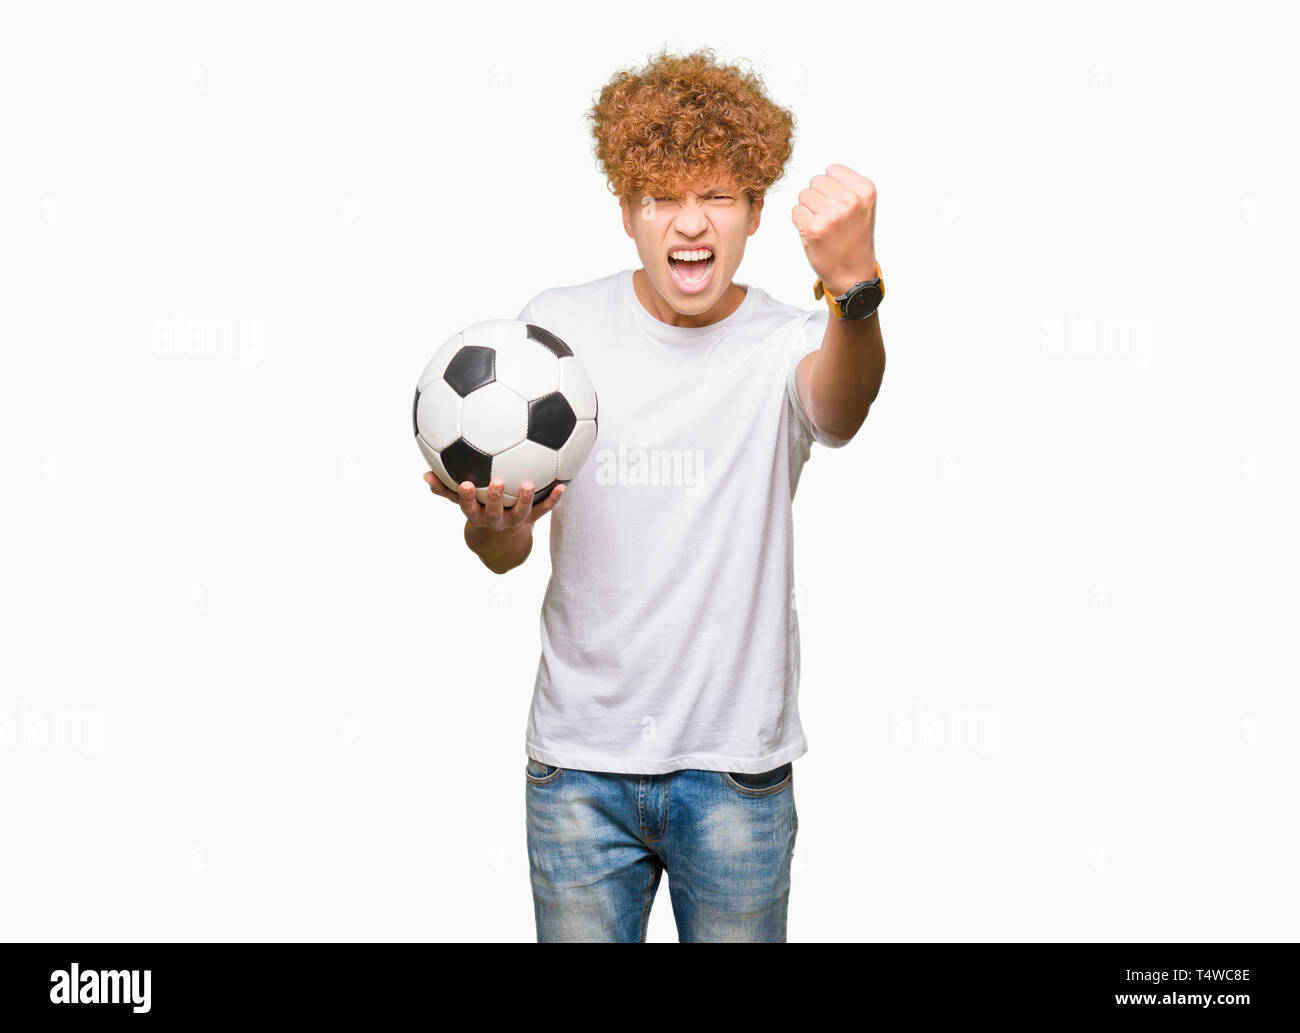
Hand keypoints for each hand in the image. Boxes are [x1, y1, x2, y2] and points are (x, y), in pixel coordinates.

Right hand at [423, 472, 564, 532]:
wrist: (500, 541)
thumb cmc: (477, 510)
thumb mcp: (461, 503)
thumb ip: (444, 489)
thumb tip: (425, 475)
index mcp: (478, 516)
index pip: (469, 508)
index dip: (467, 498)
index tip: (466, 484)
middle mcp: (496, 520)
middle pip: (495, 512)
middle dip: (495, 499)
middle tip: (498, 482)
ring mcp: (515, 520)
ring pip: (522, 513)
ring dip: (526, 499)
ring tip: (530, 484)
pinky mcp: (532, 519)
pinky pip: (544, 509)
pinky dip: (554, 499)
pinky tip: (564, 484)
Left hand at [791, 163, 877, 296]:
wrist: (853, 274)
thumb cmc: (855, 239)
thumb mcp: (862, 207)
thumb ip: (846, 187)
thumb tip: (822, 173)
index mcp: (865, 190)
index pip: (832, 170)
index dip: (830, 187)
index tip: (838, 204)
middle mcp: (850, 200)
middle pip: (816, 181)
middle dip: (818, 197)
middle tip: (829, 217)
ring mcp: (832, 214)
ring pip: (804, 195)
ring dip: (808, 209)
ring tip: (823, 225)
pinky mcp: (814, 228)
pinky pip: (796, 211)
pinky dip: (800, 221)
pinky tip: (814, 233)